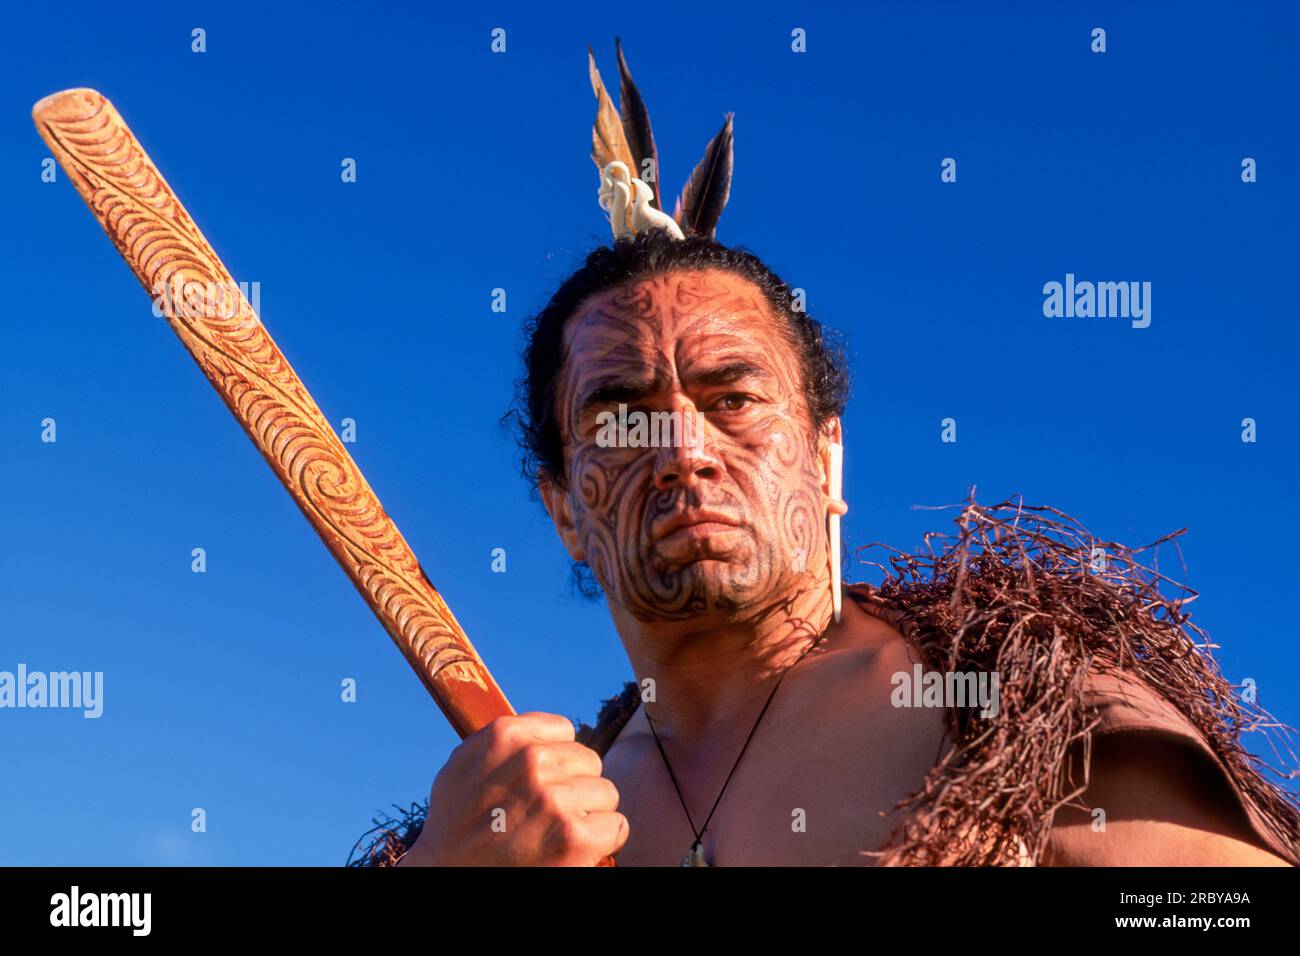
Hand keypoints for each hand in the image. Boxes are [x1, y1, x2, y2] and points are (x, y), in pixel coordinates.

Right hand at [396, 712, 627, 865]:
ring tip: (557, 831)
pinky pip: (616, 826)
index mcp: (506, 736)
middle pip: (590, 761)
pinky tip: (574, 848)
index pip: (565, 730)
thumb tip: (545, 730)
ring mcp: (555, 799)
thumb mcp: (464, 764)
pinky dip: (602, 841)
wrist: (446, 873)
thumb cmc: (453, 824)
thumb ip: (504, 738)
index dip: (558, 759)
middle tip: (548, 812)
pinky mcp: (574, 838)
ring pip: (606, 793)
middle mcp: (532, 761)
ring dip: (588, 814)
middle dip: (575, 786)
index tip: (542, 782)